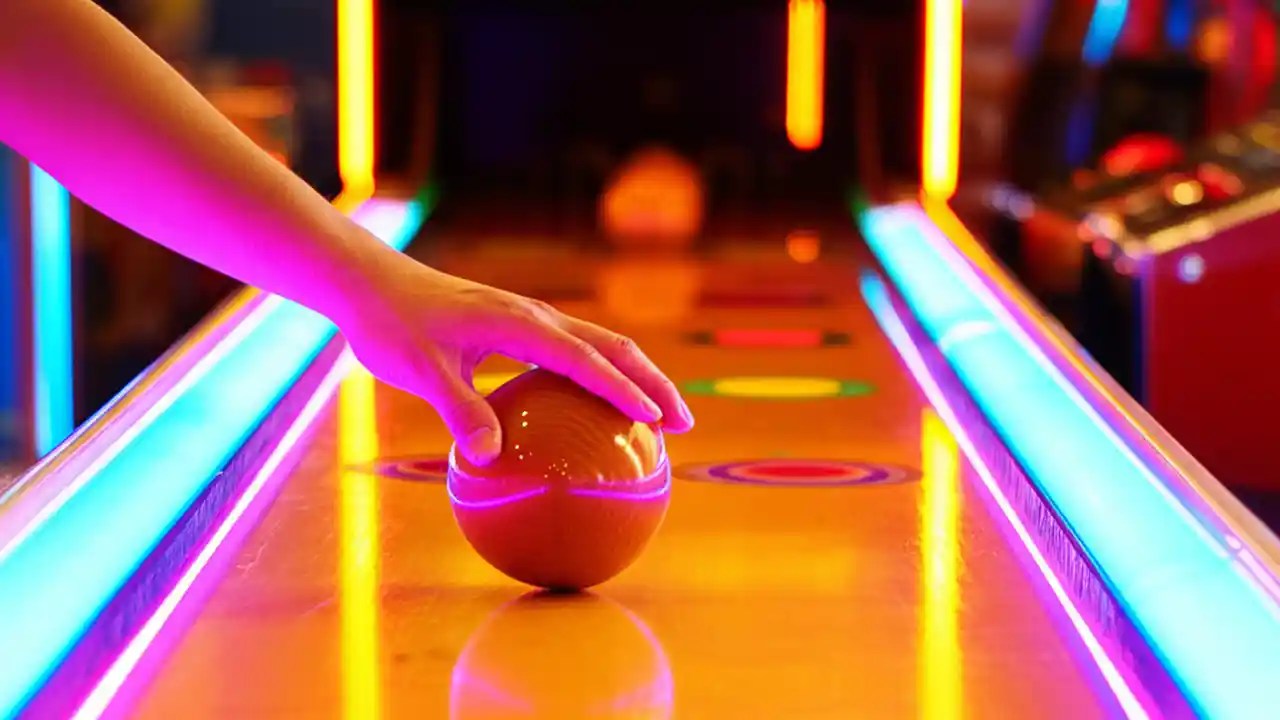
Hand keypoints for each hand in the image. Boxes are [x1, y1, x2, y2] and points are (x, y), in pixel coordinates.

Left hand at [336, 252, 694, 464]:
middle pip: (613, 348)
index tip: (655, 420)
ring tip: (660, 421)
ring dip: (636, 379)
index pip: (586, 359)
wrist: (371, 281)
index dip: (624, 390)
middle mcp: (536, 316)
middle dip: (654, 384)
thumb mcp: (419, 370)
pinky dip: (601, 381)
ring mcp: (532, 319)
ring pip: (601, 347)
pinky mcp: (520, 328)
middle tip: (684, 425)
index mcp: (520, 323)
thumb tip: (488, 459)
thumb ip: (457, 409)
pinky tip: (594, 419)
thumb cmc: (391, 324)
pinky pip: (573, 356)